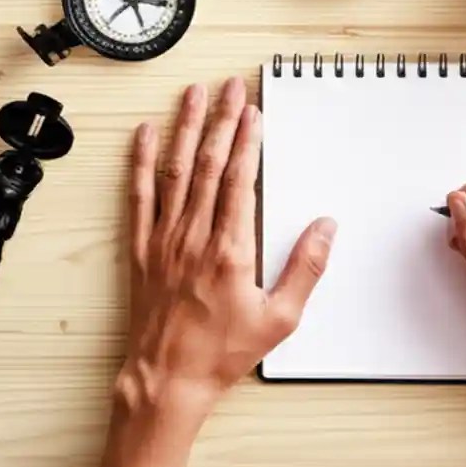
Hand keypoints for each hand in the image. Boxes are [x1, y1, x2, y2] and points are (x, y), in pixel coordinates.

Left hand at [96, 77, 336, 466]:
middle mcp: (193, 236)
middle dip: (221, 120)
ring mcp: (163, 239)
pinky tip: (145, 135)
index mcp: (230, 249)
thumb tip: (326, 228)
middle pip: (210, 163)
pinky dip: (141, 162)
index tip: (253, 111)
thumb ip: (306, 268)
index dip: (247, 140)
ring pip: (176, 170)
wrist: (167, 379)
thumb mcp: (280, 318)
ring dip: (186, 128)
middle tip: (229, 87)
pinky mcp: (141, 249)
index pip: (240, 179)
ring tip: (193, 95)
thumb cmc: (220, 353)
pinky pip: (140, 196)